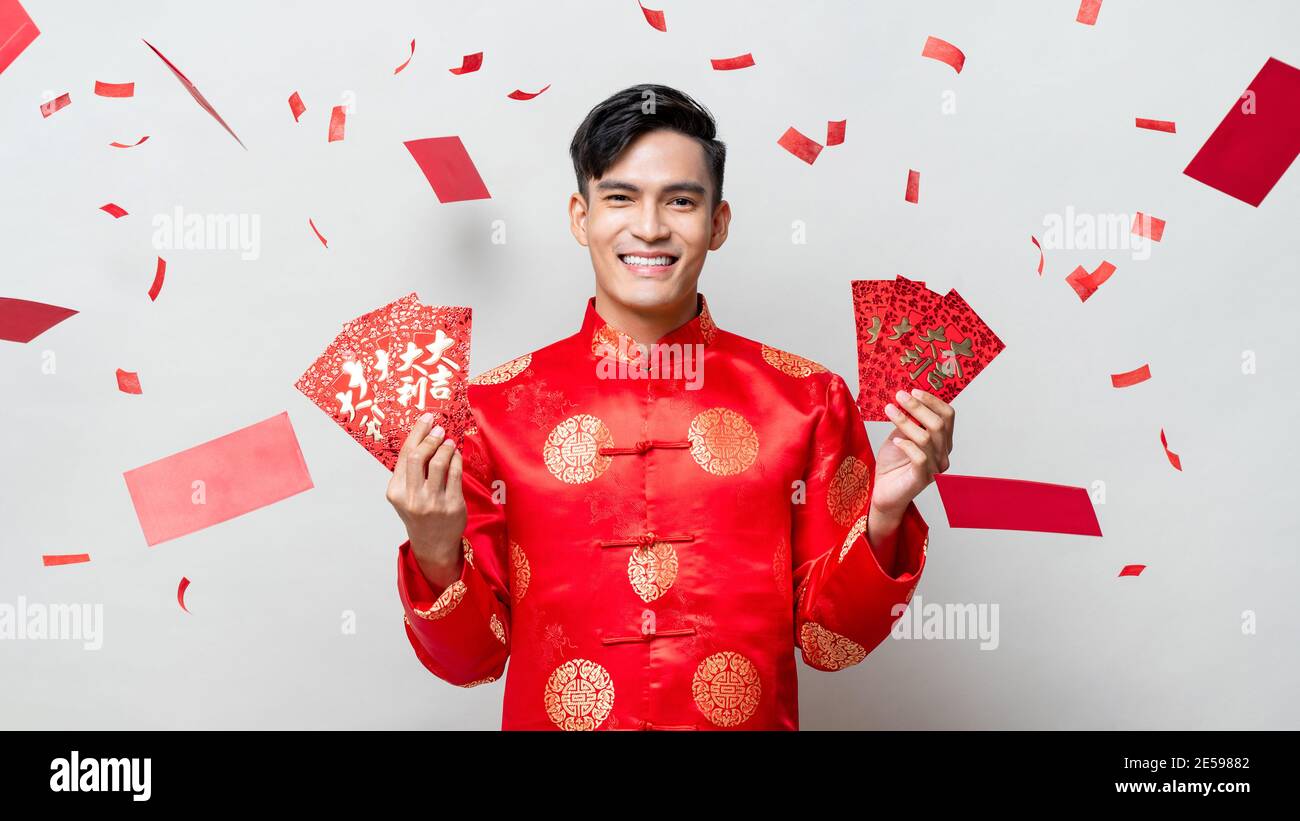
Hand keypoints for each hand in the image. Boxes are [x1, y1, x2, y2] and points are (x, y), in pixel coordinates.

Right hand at [385, 412, 465, 569]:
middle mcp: (412, 498)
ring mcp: (432, 502)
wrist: (433, 544)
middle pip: (418, 457)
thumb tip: (422, 435)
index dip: (416, 433)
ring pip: (438, 464)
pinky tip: (456, 454)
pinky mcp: (452, 505)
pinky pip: (455, 474)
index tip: (426, 419)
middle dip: (430, 438)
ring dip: (445, 447)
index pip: (405, 455)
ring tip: (449, 442)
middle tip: (439, 428)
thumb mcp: (405, 495)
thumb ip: (409, 471)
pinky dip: (456, 460)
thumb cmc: (419, 514)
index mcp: (396, 493)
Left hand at [872, 388, 953, 519]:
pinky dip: (907, 444)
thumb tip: (904, 396)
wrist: (884, 491)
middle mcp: (943, 454)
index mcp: (942, 441)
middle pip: (938, 424)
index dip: (933, 401)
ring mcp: (934, 467)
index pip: (948, 416)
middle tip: (899, 395)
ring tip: (889, 410)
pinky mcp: (922, 478)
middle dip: (918, 406)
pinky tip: (895, 440)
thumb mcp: (900, 434)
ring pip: (926, 438)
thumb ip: (908, 420)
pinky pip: (920, 457)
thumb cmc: (893, 463)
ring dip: (906, 421)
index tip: (914, 390)